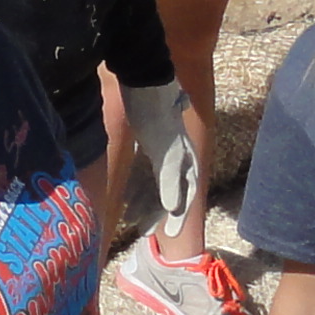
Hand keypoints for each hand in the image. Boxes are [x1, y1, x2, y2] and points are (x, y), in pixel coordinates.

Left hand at [120, 79, 200, 231]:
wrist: (142, 79)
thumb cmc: (156, 115)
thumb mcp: (165, 151)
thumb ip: (170, 179)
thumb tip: (173, 208)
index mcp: (186, 160)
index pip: (186, 194)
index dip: (180, 215)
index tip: (171, 234)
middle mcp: (178, 156)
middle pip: (172, 190)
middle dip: (160, 211)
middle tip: (146, 229)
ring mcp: (164, 147)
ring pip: (158, 181)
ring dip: (147, 200)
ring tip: (133, 217)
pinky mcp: (150, 141)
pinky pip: (147, 169)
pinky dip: (140, 184)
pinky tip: (128, 194)